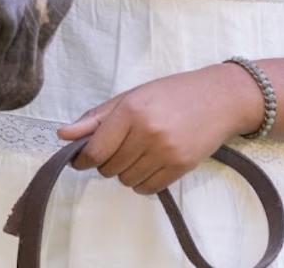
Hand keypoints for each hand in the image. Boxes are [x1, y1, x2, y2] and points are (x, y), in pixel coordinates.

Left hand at [55, 67, 247, 195]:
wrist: (220, 99)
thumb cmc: (172, 94)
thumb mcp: (132, 96)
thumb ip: (96, 118)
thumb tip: (63, 135)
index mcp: (131, 110)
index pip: (95, 149)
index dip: (82, 159)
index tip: (80, 159)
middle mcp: (147, 132)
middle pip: (108, 167)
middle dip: (106, 162)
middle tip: (120, 147)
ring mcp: (166, 151)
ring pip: (126, 180)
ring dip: (125, 172)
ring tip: (138, 153)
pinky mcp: (181, 167)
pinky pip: (147, 188)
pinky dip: (142, 182)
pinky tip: (150, 164)